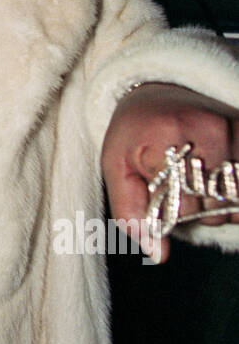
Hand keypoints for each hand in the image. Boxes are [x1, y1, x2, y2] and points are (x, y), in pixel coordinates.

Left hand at [101, 83, 238, 261]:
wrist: (159, 88)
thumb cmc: (135, 133)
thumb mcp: (116, 166)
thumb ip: (129, 211)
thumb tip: (158, 255)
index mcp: (165, 134)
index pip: (179, 206)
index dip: (167, 210)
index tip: (158, 192)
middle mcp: (208, 130)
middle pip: (211, 208)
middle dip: (192, 207)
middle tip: (176, 180)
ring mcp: (235, 131)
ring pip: (234, 204)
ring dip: (216, 204)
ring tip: (195, 176)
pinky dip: (234, 196)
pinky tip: (215, 177)